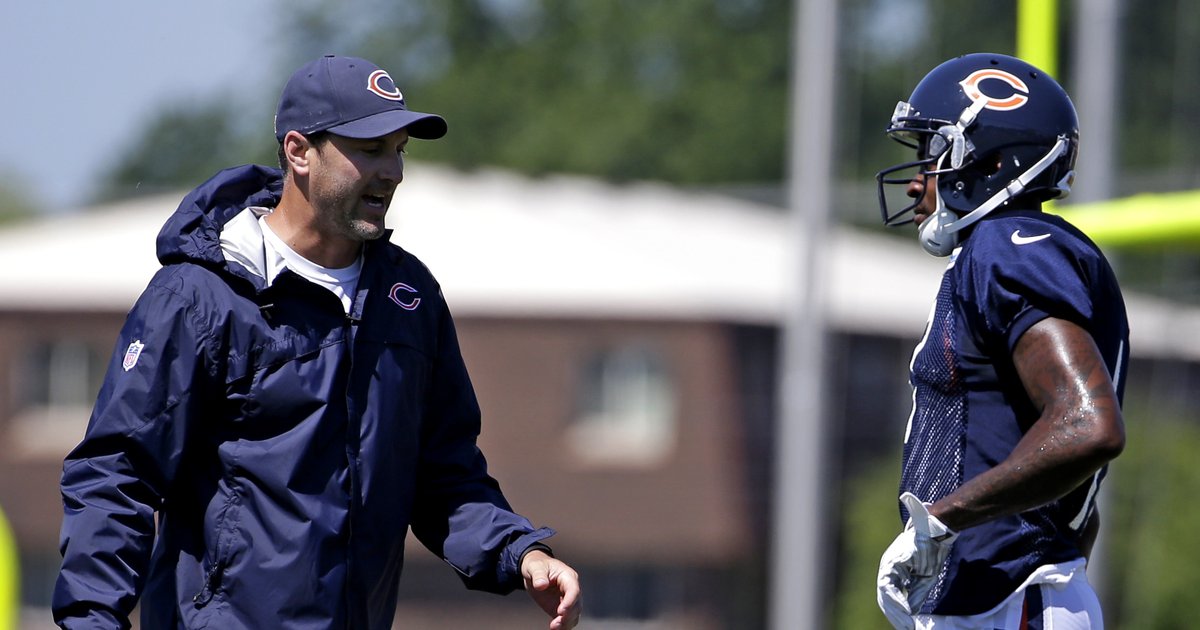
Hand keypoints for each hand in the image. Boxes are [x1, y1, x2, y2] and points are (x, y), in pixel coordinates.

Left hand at [521, 549, 581, 629]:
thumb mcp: (535, 567)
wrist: (535, 571)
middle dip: (568, 615)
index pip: (574, 590)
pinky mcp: (562, 609)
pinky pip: (567, 619)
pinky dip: (563, 626)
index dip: (570, 601)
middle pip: (576, 604)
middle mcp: (571, 589)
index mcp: (568, 576)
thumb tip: (541, 585)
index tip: (561, 611)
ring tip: (554, 626)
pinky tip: (555, 628)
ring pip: (574, 614)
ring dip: (566, 622)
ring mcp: (568, 600)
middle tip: (556, 623)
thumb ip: (538, 575)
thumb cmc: (537, 566)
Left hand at [876, 493, 956, 629]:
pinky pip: (889, 585)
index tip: (906, 626)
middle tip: (905, 628)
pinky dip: (896, 600)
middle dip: (895, 616)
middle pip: (885, 597)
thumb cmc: (930, 552)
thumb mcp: (925, 579)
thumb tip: (911, 612)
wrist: (935, 531)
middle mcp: (887, 568)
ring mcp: (888, 564)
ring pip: (885, 593)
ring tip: (905, 624)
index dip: (897, 612)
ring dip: (895, 611)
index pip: (890, 596)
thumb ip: (916, 594)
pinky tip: (905, 611)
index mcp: (893, 572)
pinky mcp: (892, 562)